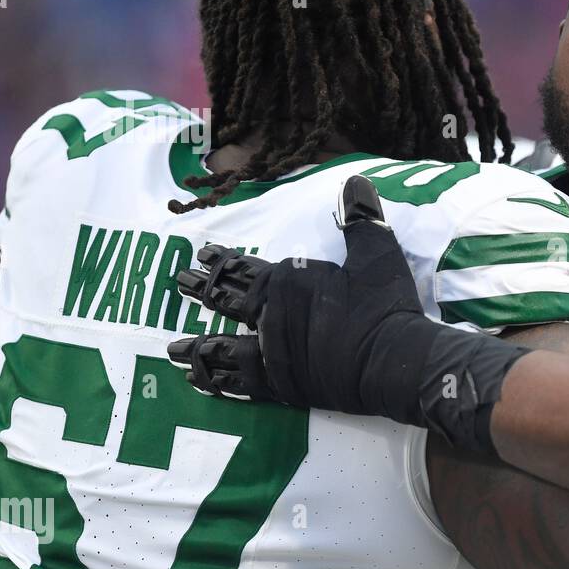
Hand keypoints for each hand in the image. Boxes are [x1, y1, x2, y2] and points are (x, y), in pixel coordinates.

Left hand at [168, 175, 524, 453]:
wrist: (394, 362)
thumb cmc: (384, 305)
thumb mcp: (376, 252)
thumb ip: (360, 217)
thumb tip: (354, 181)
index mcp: (288, 282)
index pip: (244, 267)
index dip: (222, 260)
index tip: (202, 254)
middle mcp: (271, 317)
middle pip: (226, 301)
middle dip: (202, 290)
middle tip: (182, 284)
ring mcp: (273, 354)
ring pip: (223, 348)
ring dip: (198, 347)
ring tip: (175, 348)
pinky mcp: (283, 388)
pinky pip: (240, 385)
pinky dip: (219, 383)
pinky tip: (204, 384)